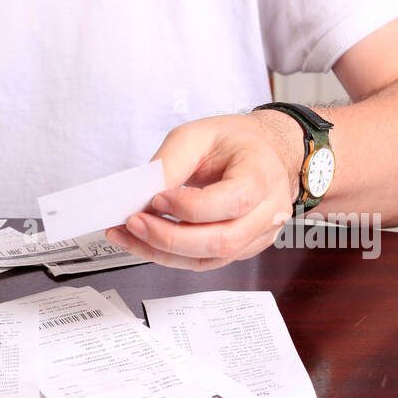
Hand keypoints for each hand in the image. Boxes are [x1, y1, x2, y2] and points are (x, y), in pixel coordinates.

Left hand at [104, 112, 299, 271]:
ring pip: (211, 259)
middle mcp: (268, 211)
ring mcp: (258, 235)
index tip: (156, 197)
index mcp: (262, 174)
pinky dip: (171, 256)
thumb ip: (171, 163)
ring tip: (129, 235)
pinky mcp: (242, 249)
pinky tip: (145, 242)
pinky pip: (205, 262)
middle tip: (134, 222)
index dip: (191, 206)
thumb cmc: (235, 141)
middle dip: (170, 238)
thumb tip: (141, 194)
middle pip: (223, 240)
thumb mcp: (198, 135)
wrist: (264, 153)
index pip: (234, 201)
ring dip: (163, 252)